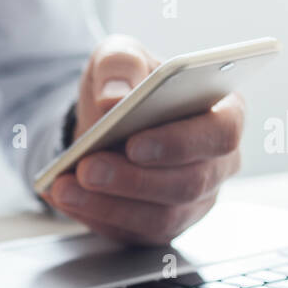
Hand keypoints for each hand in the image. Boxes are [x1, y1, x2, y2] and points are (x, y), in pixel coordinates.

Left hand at [43, 34, 244, 244]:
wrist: (104, 118)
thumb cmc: (128, 84)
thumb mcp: (119, 56)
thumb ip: (120, 64)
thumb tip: (112, 98)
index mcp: (223, 112)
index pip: (222, 132)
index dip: (180, 142)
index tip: (134, 143)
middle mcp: (218, 162)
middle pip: (188, 182)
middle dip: (132, 179)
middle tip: (87, 168)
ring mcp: (195, 200)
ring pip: (161, 216)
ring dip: (108, 204)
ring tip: (65, 186)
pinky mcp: (164, 225)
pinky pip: (135, 231)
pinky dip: (95, 216)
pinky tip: (64, 197)